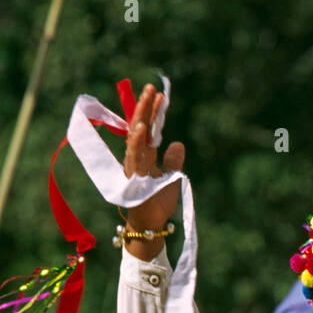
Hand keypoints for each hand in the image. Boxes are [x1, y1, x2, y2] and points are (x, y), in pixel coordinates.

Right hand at [121, 84, 185, 257]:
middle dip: (145, 107)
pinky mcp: (134, 177)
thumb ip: (172, 160)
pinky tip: (142, 129)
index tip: (161, 95)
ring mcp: (133, 166)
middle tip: (151, 88)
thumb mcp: (171, 177)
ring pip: (136, 137)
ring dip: (142, 118)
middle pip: (140, 127)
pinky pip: (134, 157)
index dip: (154, 112)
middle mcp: (136, 157)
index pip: (149, 128)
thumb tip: (178, 143)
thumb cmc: (157, 202)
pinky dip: (137, 142)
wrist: (152, 224)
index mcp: (144, 155)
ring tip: (147, 100)